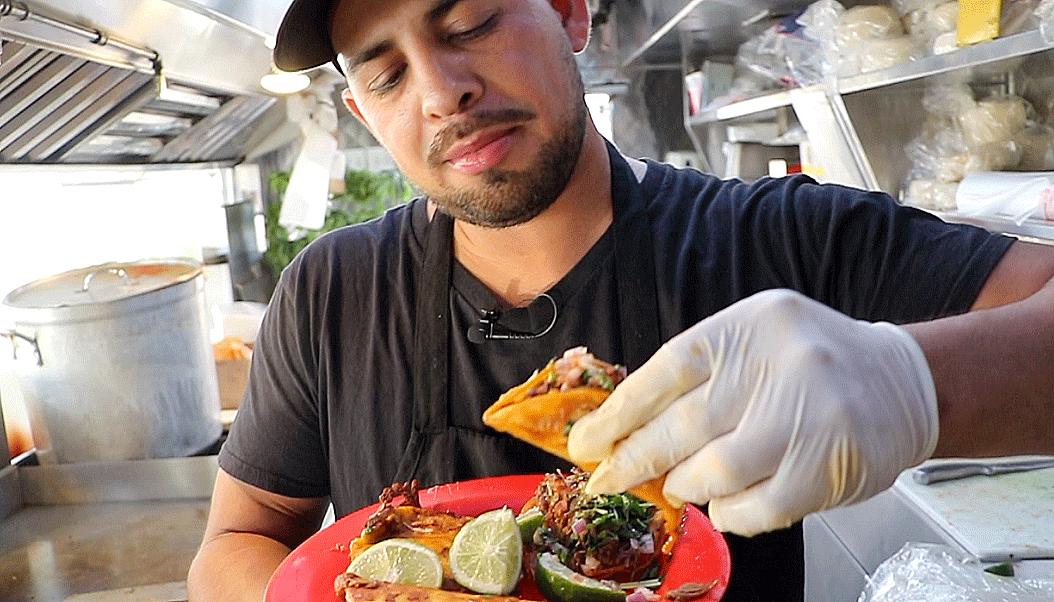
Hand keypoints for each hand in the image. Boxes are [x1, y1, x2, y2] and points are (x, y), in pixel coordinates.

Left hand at [567, 289, 937, 535]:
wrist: (904, 382)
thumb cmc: (809, 365)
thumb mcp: (751, 342)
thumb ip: (698, 379)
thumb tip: (624, 431)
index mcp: (747, 328)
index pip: (665, 370)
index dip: (618, 413)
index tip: (585, 443)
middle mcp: (778, 365)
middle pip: (684, 424)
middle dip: (635, 459)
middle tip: (608, 478)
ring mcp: (809, 415)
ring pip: (716, 471)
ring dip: (686, 486)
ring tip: (681, 486)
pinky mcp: (831, 465)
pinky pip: (760, 506)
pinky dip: (731, 514)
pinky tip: (725, 506)